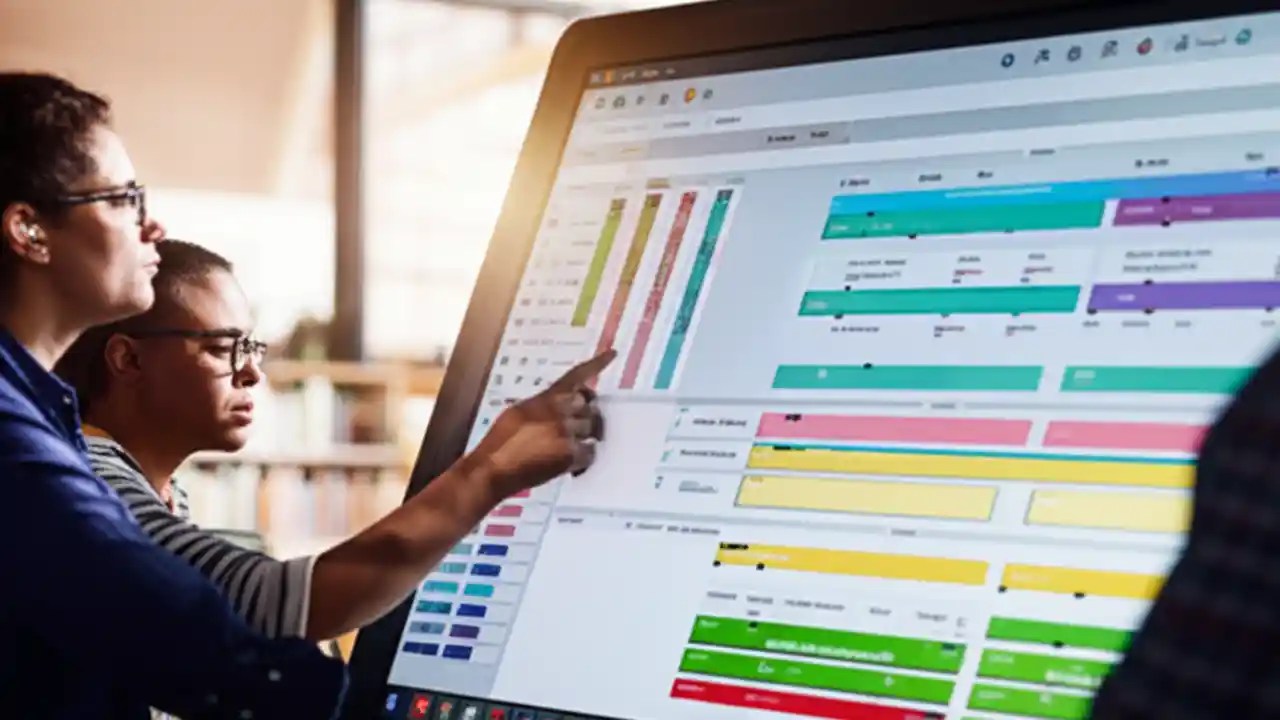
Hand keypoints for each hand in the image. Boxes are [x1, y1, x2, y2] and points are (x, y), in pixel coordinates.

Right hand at [468, 350, 615, 497]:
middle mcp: (559, 410)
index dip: (597, 364)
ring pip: (592, 428)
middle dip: (586, 416)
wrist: (492, 469)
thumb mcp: (519, 411)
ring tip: (567, 447)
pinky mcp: (570, 454)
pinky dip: (584, 459)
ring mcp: (566, 432)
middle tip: (578, 428)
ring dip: (584, 437)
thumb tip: (561, 405)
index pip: (576, 376)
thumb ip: (543, 405)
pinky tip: (571, 464)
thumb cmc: (501, 442)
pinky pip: (591, 452)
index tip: (613, 353)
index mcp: (546, 398)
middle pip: (590, 406)